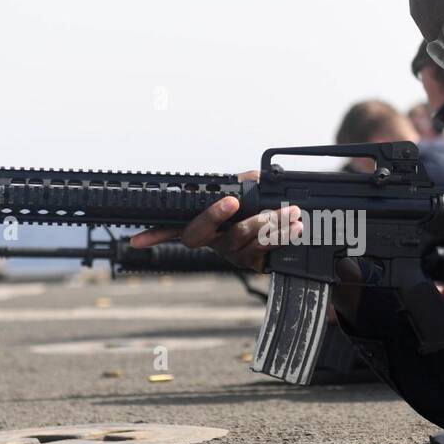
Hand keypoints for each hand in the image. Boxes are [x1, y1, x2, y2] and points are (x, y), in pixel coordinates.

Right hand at [130, 170, 303, 271]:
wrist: (287, 230)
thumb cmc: (260, 206)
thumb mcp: (250, 187)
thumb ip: (245, 181)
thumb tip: (251, 180)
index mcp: (203, 223)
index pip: (168, 229)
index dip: (154, 234)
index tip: (147, 233)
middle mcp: (213, 242)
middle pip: (201, 235)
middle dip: (214, 217)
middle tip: (233, 202)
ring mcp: (231, 254)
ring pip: (240, 239)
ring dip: (267, 223)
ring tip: (290, 210)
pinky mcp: (252, 263)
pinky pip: (264, 251)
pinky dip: (283, 236)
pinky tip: (296, 227)